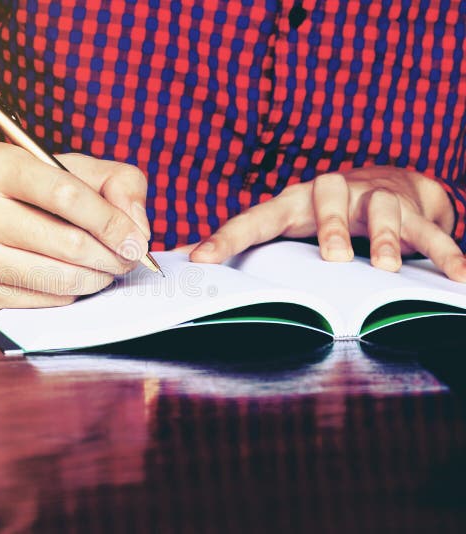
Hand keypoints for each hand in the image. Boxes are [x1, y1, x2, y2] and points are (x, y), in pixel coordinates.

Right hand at [0, 142, 150, 309]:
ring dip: (96, 279)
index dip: (111, 221)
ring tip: (107, 270)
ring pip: (58, 278)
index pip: (66, 195)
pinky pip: (43, 299)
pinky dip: (69, 292)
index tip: (136, 240)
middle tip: (128, 259)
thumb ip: (110, 180)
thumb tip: (136, 225)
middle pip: (68, 243)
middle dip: (111, 256)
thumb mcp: (55, 166)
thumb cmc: (10, 192)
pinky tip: (73, 279)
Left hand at [189, 166, 465, 280]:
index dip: (227, 237)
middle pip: (328, 194)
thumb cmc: (322, 211)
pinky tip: (460, 277)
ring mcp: (376, 198)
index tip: (201, 259)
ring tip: (385, 267)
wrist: (390, 181)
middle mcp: (334, 193)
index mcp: (293, 201)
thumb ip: (243, 242)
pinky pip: (432, 232)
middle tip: (333, 256)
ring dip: (385, 237)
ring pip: (382, 208)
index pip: (255, 216)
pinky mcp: (413, 211)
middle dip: (330, 224)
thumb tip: (182, 258)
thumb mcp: (284, 223)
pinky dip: (446, 253)